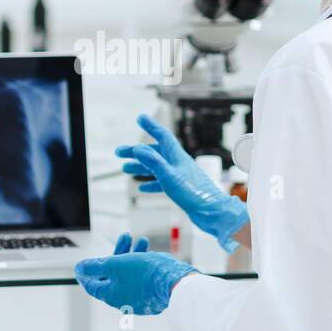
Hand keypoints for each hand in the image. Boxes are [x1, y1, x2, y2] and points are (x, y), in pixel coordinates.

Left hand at [74, 232, 196, 315]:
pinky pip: (141, 277)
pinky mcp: (151, 295)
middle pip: (113, 275)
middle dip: (117, 253)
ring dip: (132, 254)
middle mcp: (123, 300)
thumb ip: (95, 266)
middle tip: (124, 237)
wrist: (175, 282)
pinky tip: (148, 252)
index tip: (82, 265)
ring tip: (140, 239)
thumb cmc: (146, 273)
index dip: (86, 273)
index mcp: (111, 295)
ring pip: (129, 273)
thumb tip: (80, 268)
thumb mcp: (116, 264)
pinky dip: (141, 263)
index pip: (92, 285)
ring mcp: (138, 298)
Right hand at [116, 114, 249, 251]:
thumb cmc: (195, 194)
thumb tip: (138, 149)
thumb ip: (154, 162)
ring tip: (125, 169)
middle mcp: (178, 164)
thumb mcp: (170, 176)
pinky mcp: (181, 189)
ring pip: (156, 168)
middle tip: (119, 152)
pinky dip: (151, 183)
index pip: (162, 136)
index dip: (151, 126)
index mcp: (177, 157)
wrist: (212, 212)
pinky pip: (162, 182)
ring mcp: (180, 176)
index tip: (141, 118)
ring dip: (141, 167)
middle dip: (137, 151)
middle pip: (154, 152)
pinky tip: (142, 188)